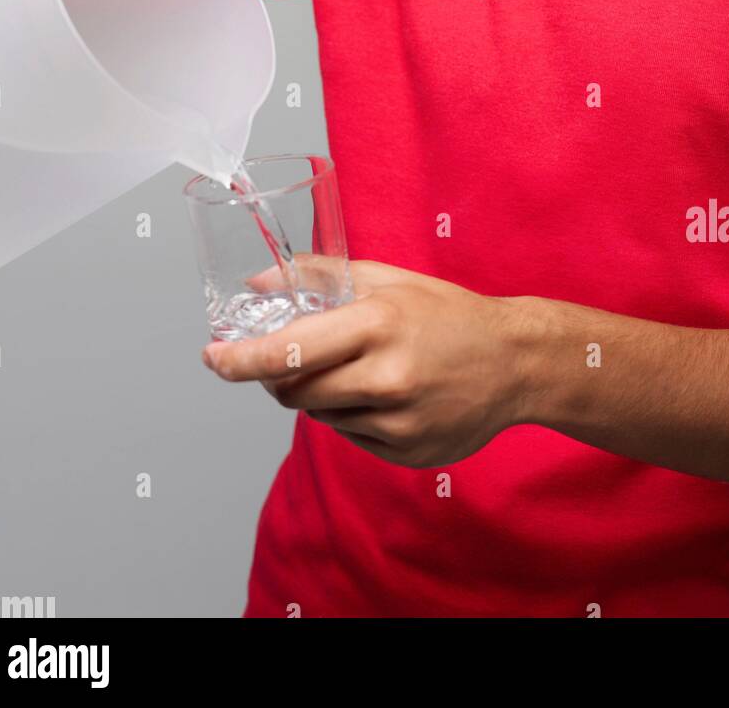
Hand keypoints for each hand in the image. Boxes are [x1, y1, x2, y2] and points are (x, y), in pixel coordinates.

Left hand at [201, 260, 527, 467]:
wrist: (515, 363)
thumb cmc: (448, 314)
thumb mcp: (388, 279)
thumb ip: (320, 276)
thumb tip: (259, 281)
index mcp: (377, 324)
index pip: (288, 350)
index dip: (241, 359)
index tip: (212, 358)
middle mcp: (385, 377)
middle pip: (294, 391)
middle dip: (279, 377)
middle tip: (288, 360)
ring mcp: (397, 421)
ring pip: (320, 416)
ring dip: (319, 395)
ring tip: (358, 370)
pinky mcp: (405, 452)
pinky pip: (350, 437)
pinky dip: (351, 416)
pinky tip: (384, 395)